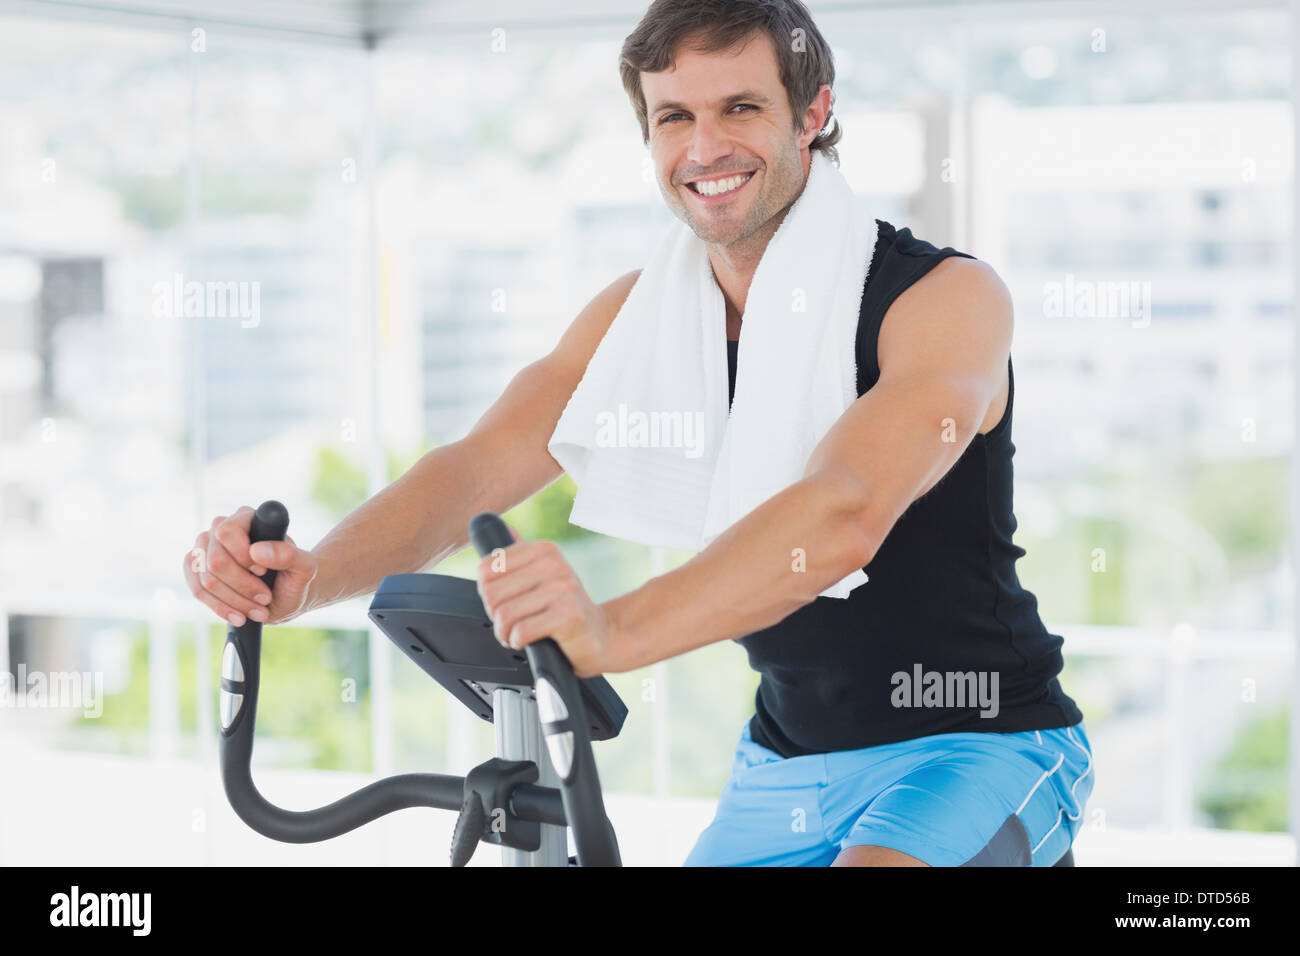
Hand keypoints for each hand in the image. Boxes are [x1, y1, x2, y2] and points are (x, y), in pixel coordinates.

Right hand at [183, 505, 318, 626]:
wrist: (286, 594)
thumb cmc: (295, 577)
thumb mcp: (304, 568)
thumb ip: (289, 555)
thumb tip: (257, 551)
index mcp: (247, 517)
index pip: (227, 532)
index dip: (243, 557)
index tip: (263, 572)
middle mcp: (220, 527)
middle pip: (215, 561)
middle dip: (242, 587)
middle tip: (265, 598)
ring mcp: (205, 548)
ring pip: (206, 580)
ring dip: (234, 601)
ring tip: (258, 610)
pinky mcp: (196, 569)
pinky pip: (198, 590)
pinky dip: (220, 608)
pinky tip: (240, 616)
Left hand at [474, 528, 618, 678]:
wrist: (599, 634)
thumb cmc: (563, 607)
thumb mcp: (542, 576)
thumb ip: (520, 555)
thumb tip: (502, 525)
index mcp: (543, 549)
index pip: (486, 569)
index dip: (487, 592)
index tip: (504, 602)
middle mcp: (554, 564)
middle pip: (492, 593)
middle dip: (495, 615)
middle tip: (510, 623)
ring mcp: (564, 589)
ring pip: (505, 614)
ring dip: (505, 632)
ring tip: (516, 634)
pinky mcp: (569, 616)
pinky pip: (522, 632)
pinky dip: (517, 641)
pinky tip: (528, 642)